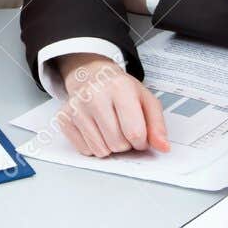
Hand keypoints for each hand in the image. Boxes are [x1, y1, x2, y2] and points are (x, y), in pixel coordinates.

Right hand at [50, 53, 170, 156]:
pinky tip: (95, 129)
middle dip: (125, 143)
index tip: (140, 135)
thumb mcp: (145, 100)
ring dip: (109, 146)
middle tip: (122, 128)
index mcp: (119, 88)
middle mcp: (94, 95)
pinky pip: (85, 150)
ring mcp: (76, 107)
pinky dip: (94, 145)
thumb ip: (157, 125)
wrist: (91, 76)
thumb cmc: (121, 90)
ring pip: (101, 150)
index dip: (141, 141)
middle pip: (117, 144)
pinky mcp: (64, 118)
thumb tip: (163, 147)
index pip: (135, 132)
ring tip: (109, 128)